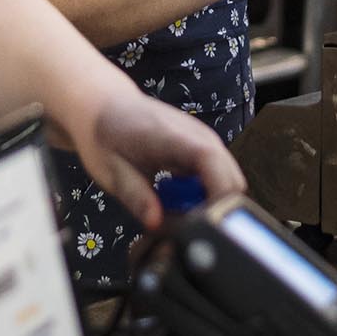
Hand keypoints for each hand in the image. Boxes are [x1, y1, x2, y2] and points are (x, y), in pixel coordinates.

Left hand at [66, 85, 245, 231]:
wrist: (104, 105)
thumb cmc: (104, 134)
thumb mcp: (111, 171)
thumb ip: (136, 197)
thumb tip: (156, 224)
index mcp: (178, 138)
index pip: (218, 171)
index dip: (215, 204)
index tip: (194, 230)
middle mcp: (201, 137)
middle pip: (232, 183)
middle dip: (211, 211)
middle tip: (176, 224)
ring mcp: (206, 141)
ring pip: (227, 184)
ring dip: (206, 204)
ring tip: (170, 208)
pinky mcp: (203, 149)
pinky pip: (216, 180)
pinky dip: (201, 196)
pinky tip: (172, 198)